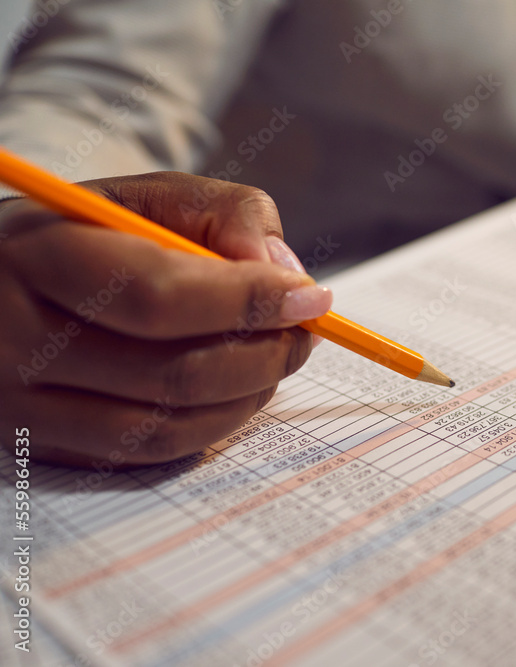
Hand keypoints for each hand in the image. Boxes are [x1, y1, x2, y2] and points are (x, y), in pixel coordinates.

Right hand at [0, 172, 331, 465]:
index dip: (248, 301)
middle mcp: (14, 341)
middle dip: (264, 354)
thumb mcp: (142, 197)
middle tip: (303, 333)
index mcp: (34, 256)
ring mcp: (21, 407)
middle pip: (173, 372)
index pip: (159, 294)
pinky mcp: (42, 447)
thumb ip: (222, 213)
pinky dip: (211, 425)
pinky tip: (234, 391)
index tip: (310, 297)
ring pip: (167, 425)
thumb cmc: (82, 234)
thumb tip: (284, 272)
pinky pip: (148, 454)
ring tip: (275, 357)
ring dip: (247, 395)